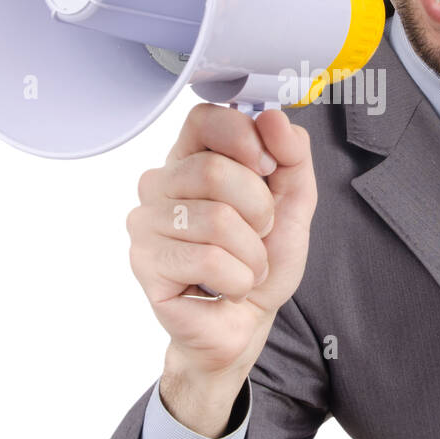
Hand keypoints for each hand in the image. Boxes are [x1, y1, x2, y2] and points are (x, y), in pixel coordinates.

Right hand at [126, 104, 316, 411]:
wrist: (248, 320)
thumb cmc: (262, 259)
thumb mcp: (294, 200)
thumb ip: (292, 154)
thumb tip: (272, 118)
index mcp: (191, 158)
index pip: (205, 118)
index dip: (243, 139)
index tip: (266, 168)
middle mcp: (159, 184)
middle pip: (213, 171)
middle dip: (259, 210)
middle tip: (258, 235)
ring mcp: (145, 223)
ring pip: (216, 220)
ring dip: (252, 253)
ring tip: (244, 265)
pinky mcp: (145, 263)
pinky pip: (209, 260)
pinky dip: (238, 279)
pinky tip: (228, 286)